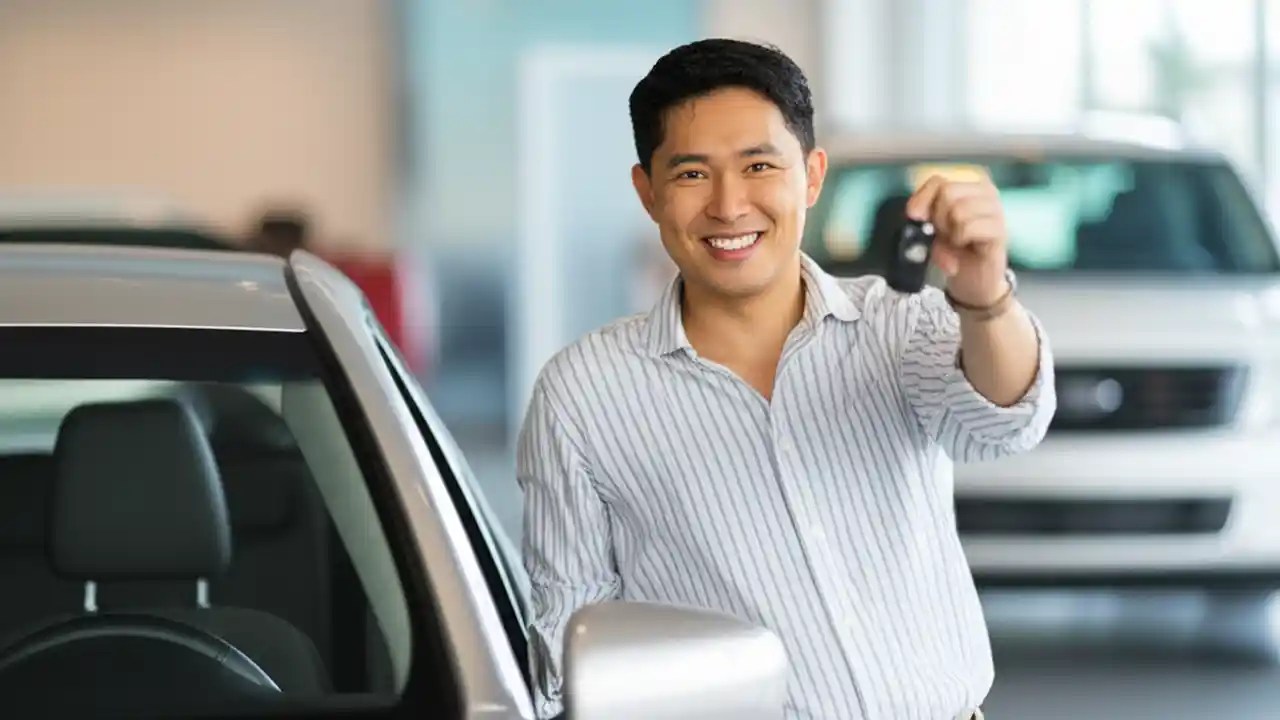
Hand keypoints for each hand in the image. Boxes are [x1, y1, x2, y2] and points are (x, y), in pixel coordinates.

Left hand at [904, 174, 1009, 306]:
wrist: (973, 281)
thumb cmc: (954, 250)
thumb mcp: (932, 228)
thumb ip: (924, 213)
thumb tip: (916, 213)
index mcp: (968, 186)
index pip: (938, 180)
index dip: (922, 200)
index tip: (917, 218)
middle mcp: (986, 192)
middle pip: (948, 191)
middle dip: (938, 217)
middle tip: (944, 234)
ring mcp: (996, 210)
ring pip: (960, 209)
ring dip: (950, 232)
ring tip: (956, 242)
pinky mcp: (1000, 230)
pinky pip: (969, 227)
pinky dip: (960, 240)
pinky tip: (967, 248)